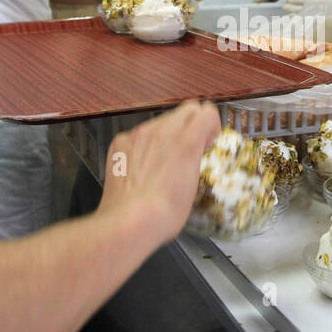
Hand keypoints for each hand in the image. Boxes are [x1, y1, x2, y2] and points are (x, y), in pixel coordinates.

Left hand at [100, 101, 220, 239]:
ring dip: (167, 134)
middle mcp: (162, 131)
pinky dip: (144, 144)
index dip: (210, 127)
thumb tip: (195, 148)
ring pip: (161, 121)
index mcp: (186, 141)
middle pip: (186, 110)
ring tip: (163, 162)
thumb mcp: (194, 184)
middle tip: (189, 148)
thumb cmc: (163, 211)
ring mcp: (139, 134)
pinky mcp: (121, 142)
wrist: (129, 221)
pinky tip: (143, 166)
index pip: (206, 112)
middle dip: (191, 125)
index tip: (207, 141)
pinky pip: (138, 133)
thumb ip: (195, 156)